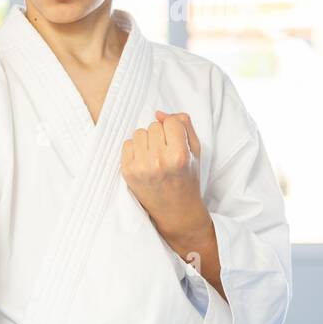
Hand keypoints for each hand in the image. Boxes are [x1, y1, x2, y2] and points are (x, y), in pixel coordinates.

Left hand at [121, 110, 205, 238]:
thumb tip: (158, 113)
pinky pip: (127, 144)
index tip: (176, 142)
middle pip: (153, 126)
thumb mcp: (195, 151)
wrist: (176, 210)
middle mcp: (158, 161)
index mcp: (179, 155)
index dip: (174, 129)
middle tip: (166, 152)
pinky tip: (145, 162)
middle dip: (160, 135)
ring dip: (147, 141)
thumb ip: (183, 125)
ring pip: (139, 133)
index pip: (171, 122)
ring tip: (155, 156)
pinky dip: (135, 150)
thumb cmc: (187, 178)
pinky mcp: (127, 172)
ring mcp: (140, 167)